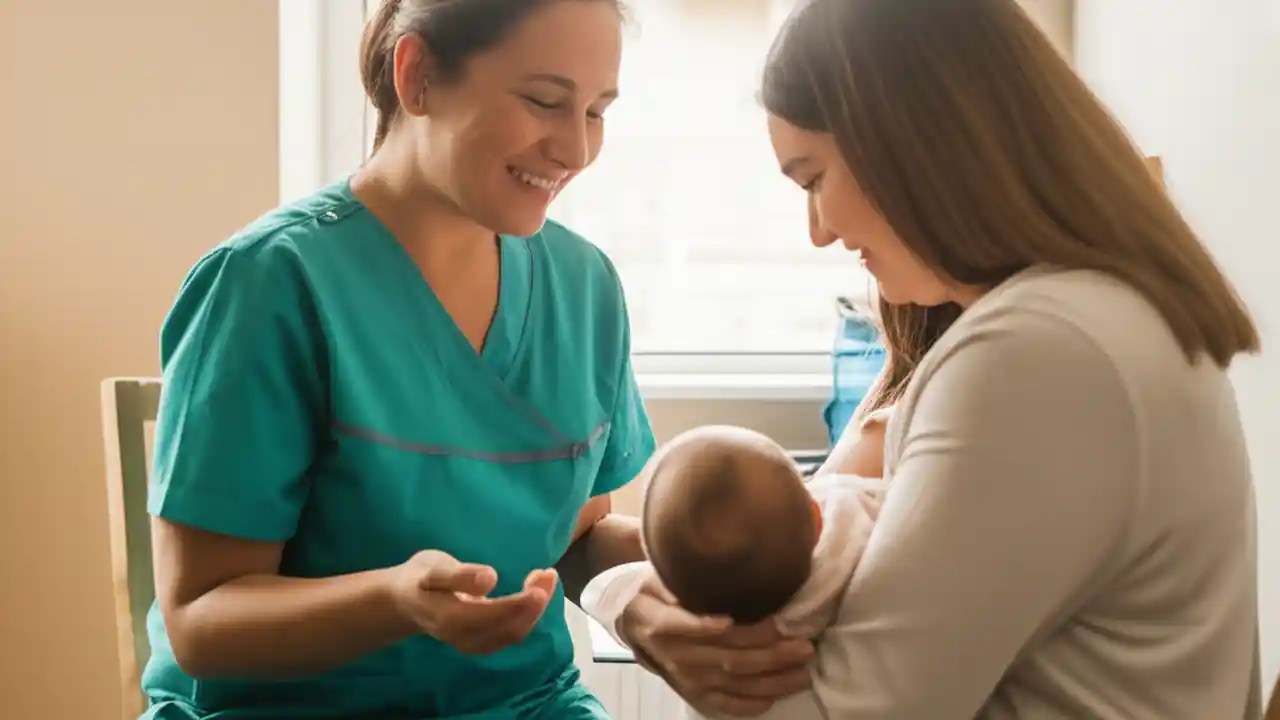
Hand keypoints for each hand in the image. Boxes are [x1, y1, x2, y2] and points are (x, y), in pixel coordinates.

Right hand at [389, 550, 557, 654]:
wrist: (405, 601)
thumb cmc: (421, 579)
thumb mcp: (434, 568)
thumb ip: (460, 576)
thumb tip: (490, 578)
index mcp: (451, 618)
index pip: (494, 615)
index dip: (520, 603)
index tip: (541, 582)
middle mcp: (464, 638)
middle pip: (509, 628)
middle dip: (535, 603)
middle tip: (549, 574)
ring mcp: (473, 645)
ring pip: (513, 633)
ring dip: (535, 609)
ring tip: (546, 578)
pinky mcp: (481, 644)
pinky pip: (511, 634)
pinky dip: (528, 616)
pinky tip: (536, 594)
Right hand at [619, 573, 813, 716]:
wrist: (636, 626)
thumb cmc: (655, 595)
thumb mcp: (657, 578)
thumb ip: (677, 580)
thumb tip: (700, 573)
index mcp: (663, 624)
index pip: (685, 626)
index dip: (706, 625)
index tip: (734, 620)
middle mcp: (677, 656)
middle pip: (726, 656)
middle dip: (769, 653)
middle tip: (803, 645)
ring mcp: (688, 679)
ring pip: (734, 683)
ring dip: (772, 680)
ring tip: (803, 670)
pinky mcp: (695, 694)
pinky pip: (725, 705)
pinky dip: (750, 704)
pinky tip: (775, 695)